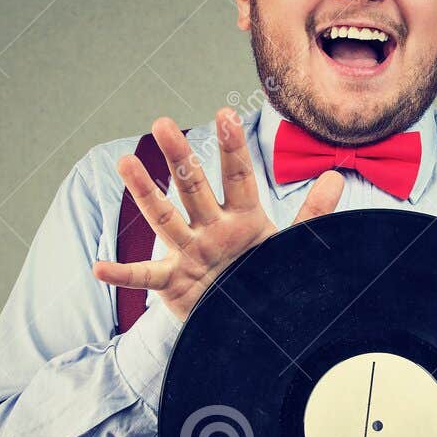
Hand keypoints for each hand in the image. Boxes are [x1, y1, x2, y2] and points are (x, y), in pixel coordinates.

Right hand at [92, 108, 344, 321]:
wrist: (245, 322)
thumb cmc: (265, 276)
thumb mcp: (291, 246)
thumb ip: (313, 214)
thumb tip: (338, 176)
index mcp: (243, 218)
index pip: (237, 177)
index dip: (232, 148)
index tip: (224, 114)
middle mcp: (211, 229)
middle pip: (193, 187)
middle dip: (179, 157)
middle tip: (162, 123)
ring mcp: (189, 253)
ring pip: (165, 220)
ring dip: (144, 193)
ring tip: (124, 162)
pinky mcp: (172, 283)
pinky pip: (145, 278)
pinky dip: (122, 275)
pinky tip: (98, 267)